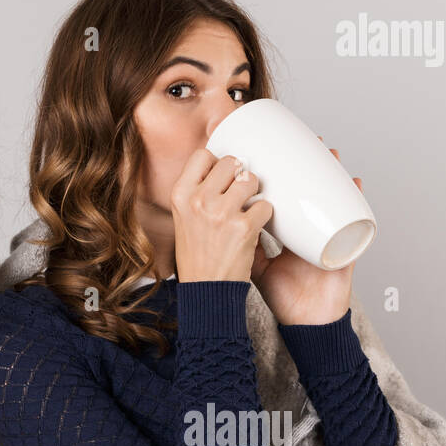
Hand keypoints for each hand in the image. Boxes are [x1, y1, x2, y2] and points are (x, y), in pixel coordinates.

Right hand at [172, 148, 273, 281]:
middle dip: (240, 174)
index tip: (223, 174)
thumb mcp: (184, 219)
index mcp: (180, 195)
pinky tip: (255, 226)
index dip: (217, 161)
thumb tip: (227, 168)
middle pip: (230, 162)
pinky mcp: (243, 227)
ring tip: (249, 208)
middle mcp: (198, 200)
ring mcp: (220, 213)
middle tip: (241, 192)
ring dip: (255, 192)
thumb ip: (198, 194)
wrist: (206, 290)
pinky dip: (264, 215)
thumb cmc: (197, 255)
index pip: (202, 155)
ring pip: (250, 180)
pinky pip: (265, 205)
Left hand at [249, 137, 360, 325]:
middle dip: (302, 166)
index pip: (283, 197)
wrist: (307, 323)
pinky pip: (352, 217)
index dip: (277, 176)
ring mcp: (326, 234)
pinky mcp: (343, 244)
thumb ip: (240, 244)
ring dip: (329, 171)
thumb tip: (215, 223)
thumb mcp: (255, 265)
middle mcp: (307, 228)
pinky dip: (354, 197)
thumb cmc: (283, 297)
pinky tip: (354, 181)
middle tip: (294, 143)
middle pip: (306, 190)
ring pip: (329, 197)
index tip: (263, 154)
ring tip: (323, 150)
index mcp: (288, 231)